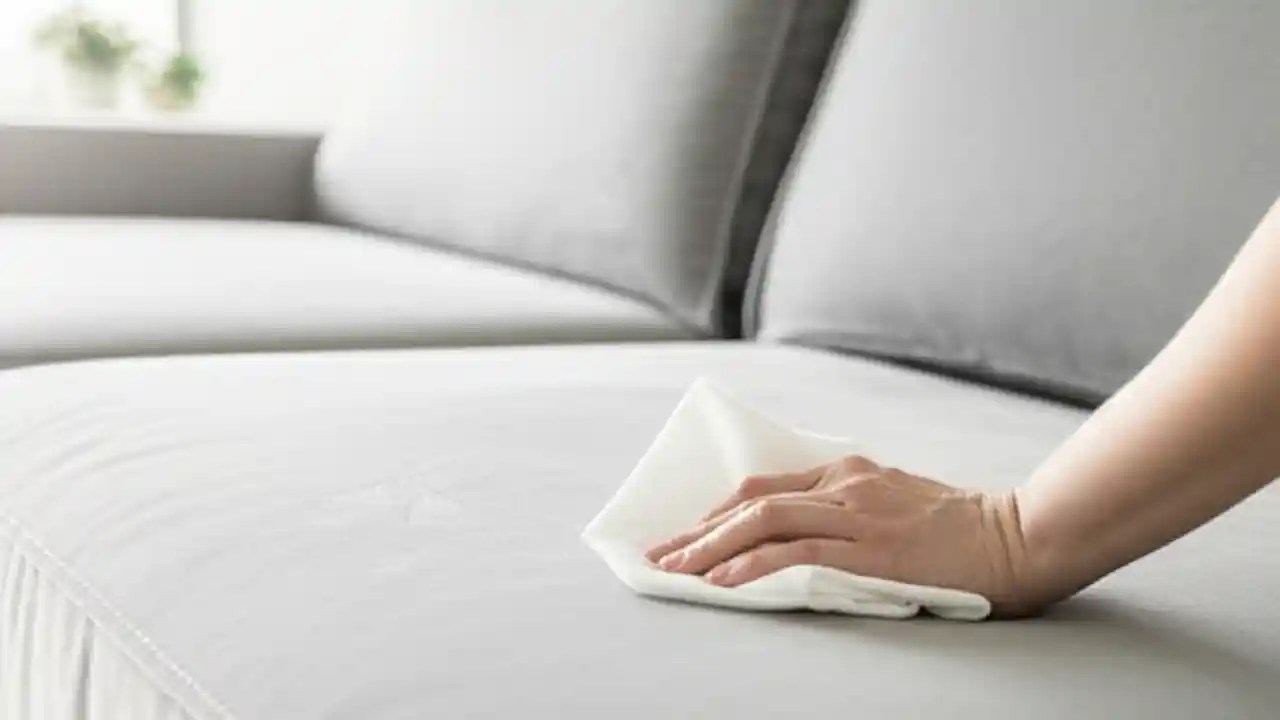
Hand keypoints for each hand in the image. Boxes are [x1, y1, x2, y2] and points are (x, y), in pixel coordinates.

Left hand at [645, 455, 1041, 616]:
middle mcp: (844, 485)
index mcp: (848, 473)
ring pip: (764, 522)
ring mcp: (856, 513)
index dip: (718, 515)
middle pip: (752, 503)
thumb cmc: (959, 529)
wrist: (1016, 537)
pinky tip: (723, 582)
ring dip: (711, 549)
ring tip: (676, 571)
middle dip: (699, 532)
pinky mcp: (870, 547)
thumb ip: (850, 512)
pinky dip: (752, 565)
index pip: (765, 490)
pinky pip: (797, 552)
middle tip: (660, 555)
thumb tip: (799, 542)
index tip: (687, 538)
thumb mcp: (896, 504)